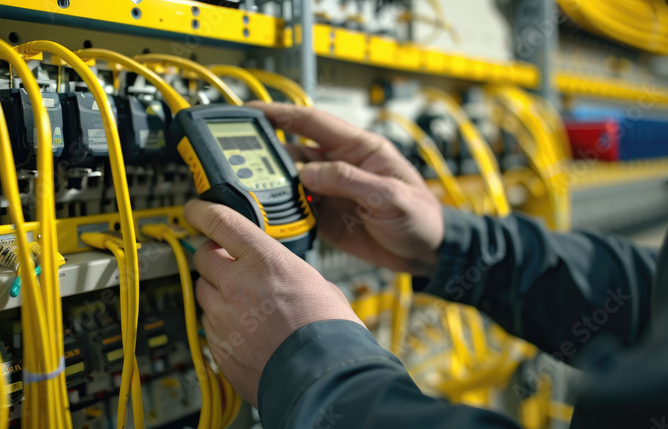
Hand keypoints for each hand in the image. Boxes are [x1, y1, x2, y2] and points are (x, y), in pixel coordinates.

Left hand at [184, 199, 362, 406]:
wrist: (323, 377)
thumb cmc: (329, 333)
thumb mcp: (315, 282)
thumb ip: (285, 270)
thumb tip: (278, 272)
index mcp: (266, 261)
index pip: (221, 222)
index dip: (202, 211)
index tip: (194, 209)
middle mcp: (237, 285)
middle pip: (203, 257)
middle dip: (212, 256)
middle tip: (227, 262)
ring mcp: (223, 317)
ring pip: (202, 292)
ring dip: (216, 291)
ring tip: (245, 304)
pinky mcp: (218, 346)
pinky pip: (208, 325)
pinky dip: (221, 323)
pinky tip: (246, 330)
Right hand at [249, 101, 444, 275]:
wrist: (427, 253)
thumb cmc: (420, 217)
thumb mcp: (390, 195)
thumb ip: (350, 181)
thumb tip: (310, 172)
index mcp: (359, 149)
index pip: (313, 123)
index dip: (282, 114)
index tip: (253, 109)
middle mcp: (340, 166)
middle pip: (295, 150)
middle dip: (268, 150)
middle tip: (240, 155)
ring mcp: (330, 191)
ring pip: (290, 180)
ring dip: (271, 183)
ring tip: (250, 187)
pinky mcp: (325, 216)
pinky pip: (296, 208)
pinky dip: (281, 210)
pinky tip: (269, 213)